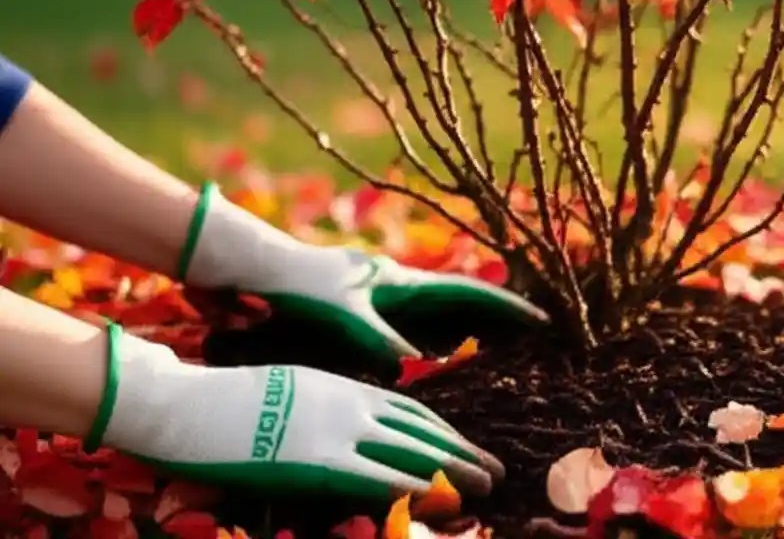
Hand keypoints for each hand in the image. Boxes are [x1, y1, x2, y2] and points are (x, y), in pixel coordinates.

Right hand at [88, 323, 502, 497]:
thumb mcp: (285, 390)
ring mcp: (334, 432)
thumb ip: (321, 406)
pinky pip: (374, 476)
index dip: (442, 430)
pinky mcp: (315, 461)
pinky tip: (439, 498)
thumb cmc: (220, 401)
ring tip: (486, 485)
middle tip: (496, 470)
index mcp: (340, 388)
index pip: (407, 409)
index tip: (467, 446)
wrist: (184, 400)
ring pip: (409, 451)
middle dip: (462, 451)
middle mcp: (347, 405)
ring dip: (452, 470)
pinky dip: (411, 487)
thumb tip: (343, 427)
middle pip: (420, 429)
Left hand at [180, 182, 547, 360]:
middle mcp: (401, 286)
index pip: (468, 293)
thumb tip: (413, 365)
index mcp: (403, 282)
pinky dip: (437, 338)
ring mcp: (385, 295)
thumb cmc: (302, 288)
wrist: (262, 267)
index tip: (541, 318)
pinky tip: (439, 356)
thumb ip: (379, 340)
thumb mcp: (343, 316)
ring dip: (470, 328)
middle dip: (499, 317)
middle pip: (462, 300)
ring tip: (501, 346)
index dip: (506, 306)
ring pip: (440, 313)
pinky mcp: (367, 306)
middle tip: (534, 334)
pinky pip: (416, 324)